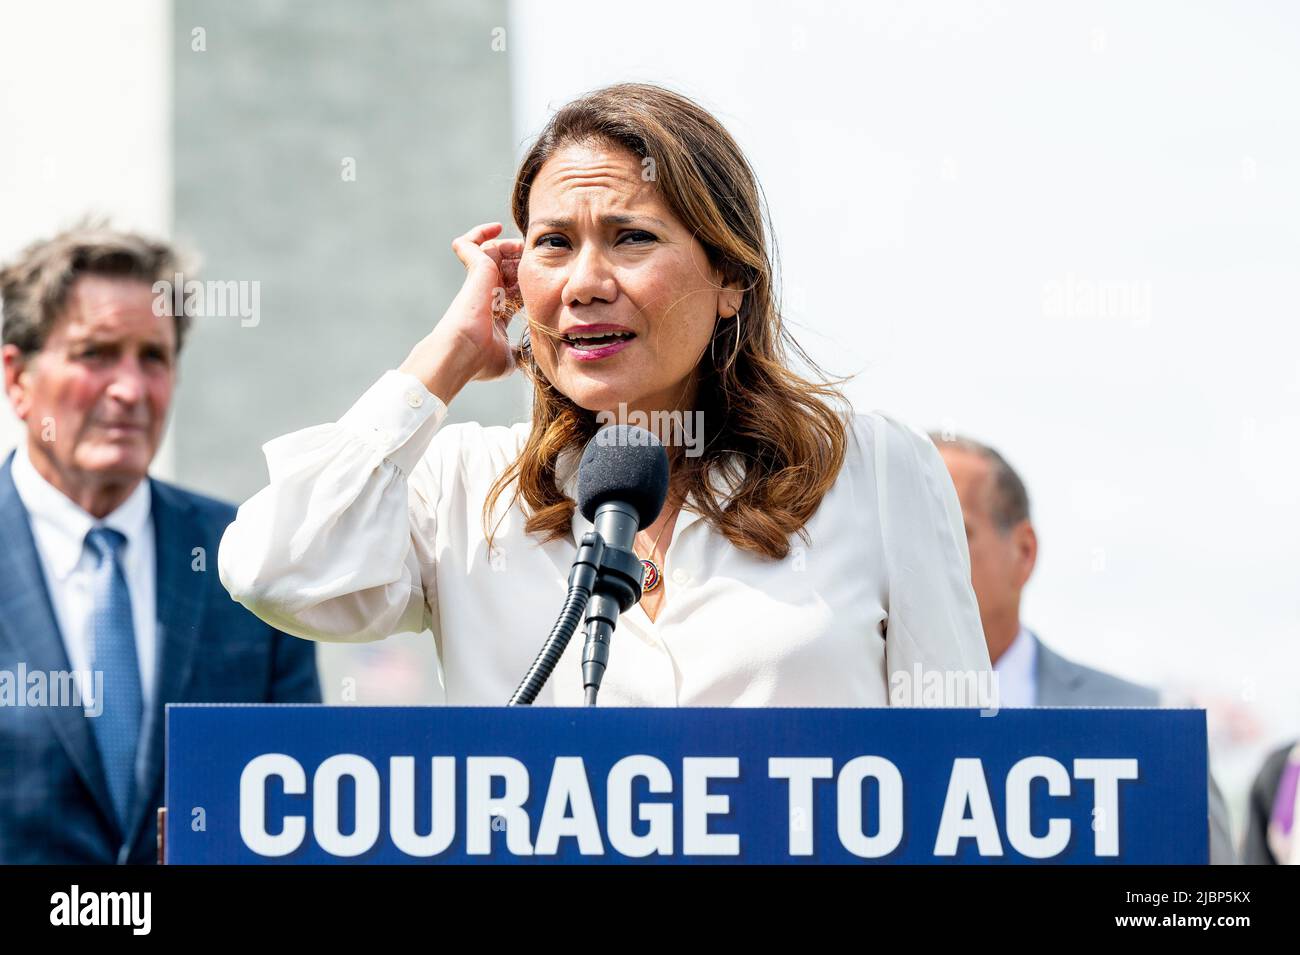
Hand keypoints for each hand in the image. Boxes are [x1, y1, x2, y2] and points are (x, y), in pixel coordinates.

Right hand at [400, 222, 523, 403]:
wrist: (463, 355)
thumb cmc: (480, 360)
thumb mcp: (508, 358)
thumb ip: (520, 352)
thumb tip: (531, 357)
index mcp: (495, 311)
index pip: (512, 288)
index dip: (525, 281)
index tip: (539, 279)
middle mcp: (486, 294)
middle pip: (505, 267)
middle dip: (520, 261)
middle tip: (534, 258)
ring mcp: (480, 281)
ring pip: (492, 252)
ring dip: (509, 246)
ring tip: (521, 245)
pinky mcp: (476, 270)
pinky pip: (470, 243)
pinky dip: (479, 233)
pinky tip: (495, 227)